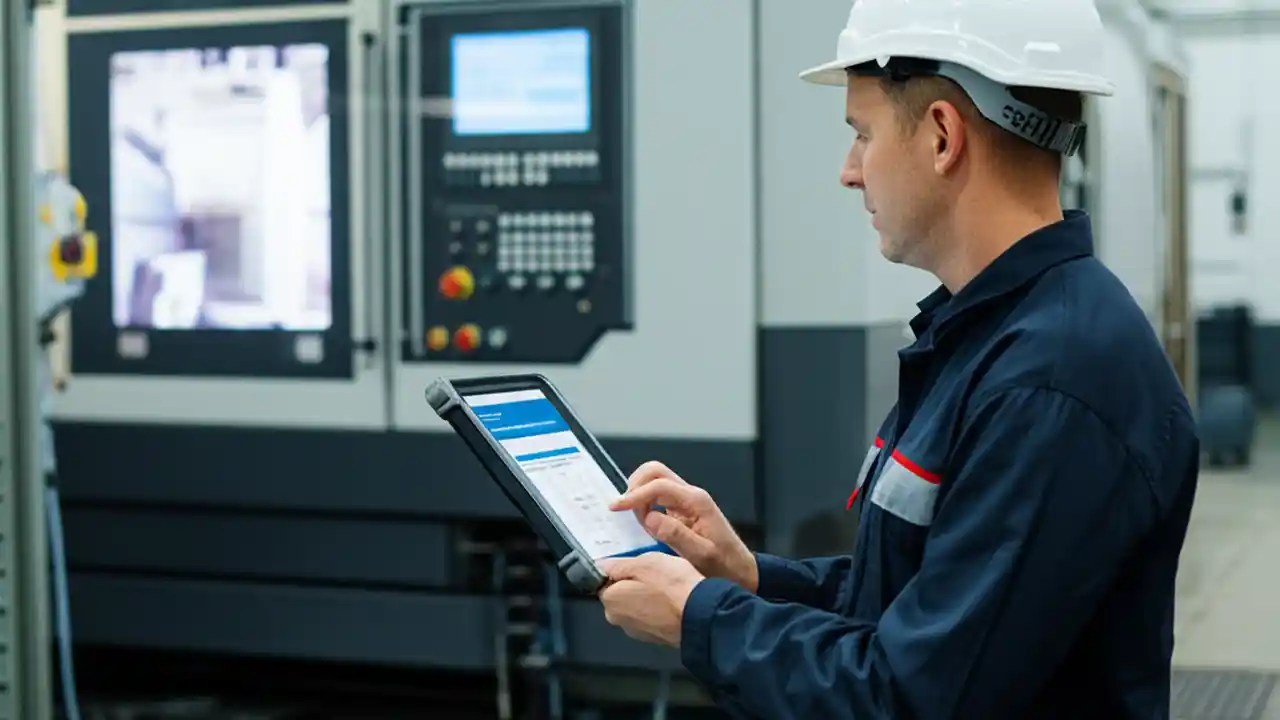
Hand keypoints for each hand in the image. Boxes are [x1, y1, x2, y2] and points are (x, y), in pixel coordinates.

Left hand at [598, 553, 704, 647]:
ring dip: (647, 597)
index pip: (606, 581)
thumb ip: (618, 564)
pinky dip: (658, 610)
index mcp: (609, 600)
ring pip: (637, 606)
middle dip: (633, 584)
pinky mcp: (654, 638)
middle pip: (620, 595)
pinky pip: (651, 617)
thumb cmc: (671, 585)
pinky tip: (673, 601)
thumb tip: (602, 566)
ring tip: (668, 587)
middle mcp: (617, 620)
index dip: (622, 570)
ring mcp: (636, 632)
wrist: (701, 617)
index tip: (640, 565)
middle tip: (656, 573)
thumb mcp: (645, 562)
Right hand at [610, 461, 758, 592]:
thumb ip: (675, 535)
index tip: (616, 508)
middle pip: (656, 472)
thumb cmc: (724, 565)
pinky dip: (645, 504)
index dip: (635, 494)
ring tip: (638, 520)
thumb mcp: (701, 555)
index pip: (659, 485)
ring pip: (654, 481)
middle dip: (635, 485)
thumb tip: (650, 517)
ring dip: (639, 495)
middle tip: (625, 509)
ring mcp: (686, 501)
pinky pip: (657, 496)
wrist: (740, 570)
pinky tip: (646, 523)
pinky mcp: (681, 509)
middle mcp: (691, 495)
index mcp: (696, 502)